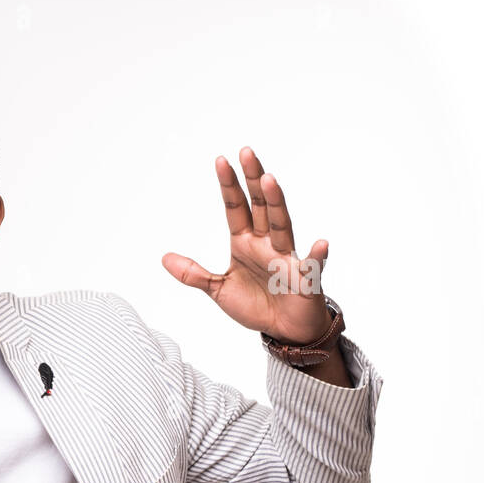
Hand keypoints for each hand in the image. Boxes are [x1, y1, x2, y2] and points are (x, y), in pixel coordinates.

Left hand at [161, 146, 333, 345]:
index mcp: (246, 243)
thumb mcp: (218, 289)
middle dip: (253, 180)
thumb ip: (193, 274)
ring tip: (270, 181)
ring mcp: (287, 259)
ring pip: (283, 226)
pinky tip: (319, 244)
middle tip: (246, 152)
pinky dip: (316, 257)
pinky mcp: (304, 281)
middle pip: (261, 206)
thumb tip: (164, 258)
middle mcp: (267, 244)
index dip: (229, 185)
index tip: (221, 160)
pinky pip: (312, 267)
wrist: (283, 330)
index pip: (236, 208)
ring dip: (277, 203)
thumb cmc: (257, 305)